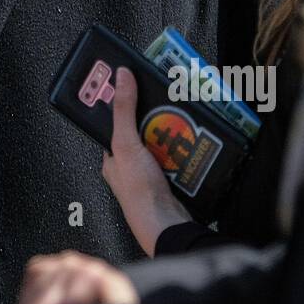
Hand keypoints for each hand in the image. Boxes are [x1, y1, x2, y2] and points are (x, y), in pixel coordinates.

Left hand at [102, 67, 189, 256]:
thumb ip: (123, 111)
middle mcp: (130, 166)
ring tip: (182, 120)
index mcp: (112, 159)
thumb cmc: (138, 193)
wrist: (166, 225)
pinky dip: (185, 149)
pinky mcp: (170, 181)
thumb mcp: (126, 143)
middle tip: (166, 105)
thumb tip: (120, 78)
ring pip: (163, 144)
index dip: (126, 107)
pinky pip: (178, 158)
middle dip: (156, 121)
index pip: (117, 124)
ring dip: (173, 134)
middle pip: (144, 132)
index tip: (137, 88)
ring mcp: (151, 174)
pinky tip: (191, 142)